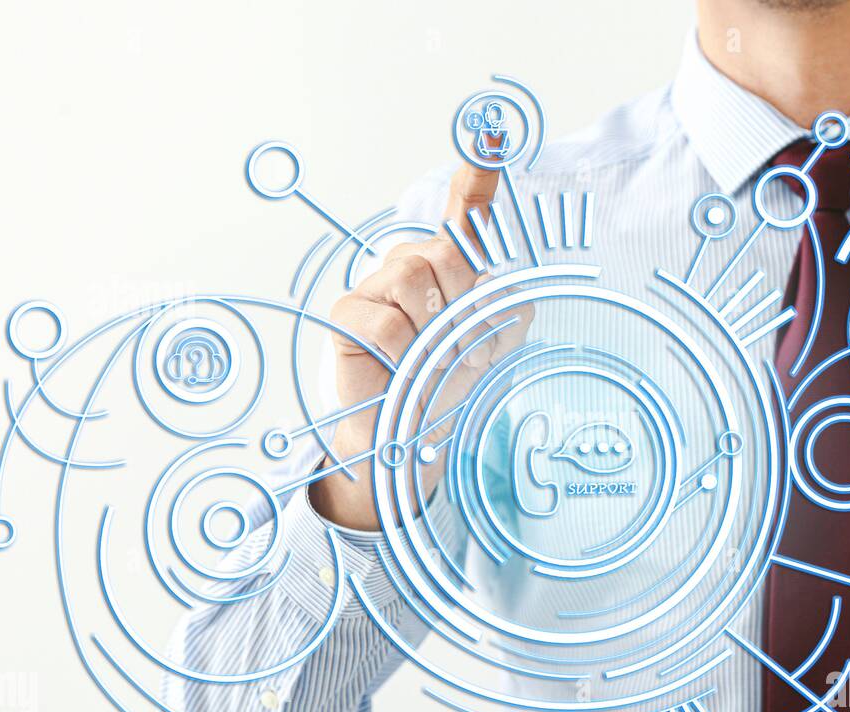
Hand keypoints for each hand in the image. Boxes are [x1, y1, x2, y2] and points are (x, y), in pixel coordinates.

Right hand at [310, 163, 530, 530]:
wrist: (406, 434)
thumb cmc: (447, 381)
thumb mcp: (492, 342)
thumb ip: (504, 306)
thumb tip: (497, 287)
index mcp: (447, 267)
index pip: (464, 215)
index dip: (478, 178)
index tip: (491, 138)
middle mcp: (409, 264)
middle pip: (446, 252)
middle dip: (463, 302)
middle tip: (458, 346)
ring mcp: (373, 285)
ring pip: (414, 279)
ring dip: (434, 329)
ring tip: (430, 359)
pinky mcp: (345, 314)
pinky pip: (388, 323)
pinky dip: (404, 354)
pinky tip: (399, 369)